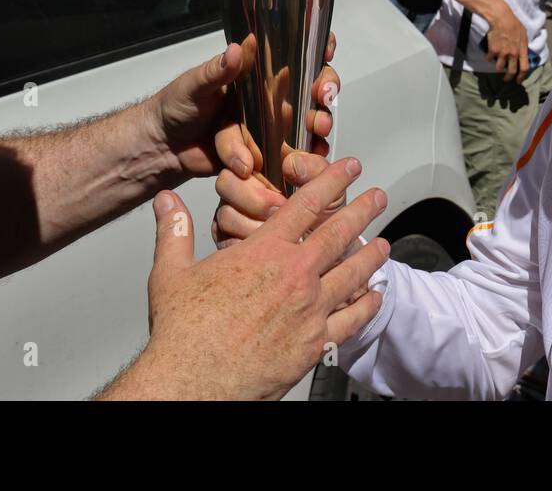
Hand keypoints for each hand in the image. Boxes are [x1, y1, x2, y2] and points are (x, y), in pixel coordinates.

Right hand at [101, 160, 388, 400]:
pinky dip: (368, 305)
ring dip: (371, 256)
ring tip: (385, 244)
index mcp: (264, 252)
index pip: (305, 204)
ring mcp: (309, 309)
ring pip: (353, 274)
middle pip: (339, 233)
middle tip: (378, 197)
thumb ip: (174, 232)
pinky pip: (353, 319)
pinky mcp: (316, 343)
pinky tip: (375, 297)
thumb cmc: (184, 332)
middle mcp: (294, 276)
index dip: (331, 181)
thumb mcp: (172, 272)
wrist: (194, 382)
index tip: (348, 167)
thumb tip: (166, 203)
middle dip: (363, 211)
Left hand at [145, 32, 339, 181]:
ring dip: (318, 122)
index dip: (316, 50)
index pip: (293, 55)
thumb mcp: (194, 84)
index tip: (326, 50)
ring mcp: (271, 125)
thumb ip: (217, 71)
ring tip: (318, 128)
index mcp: (255, 75)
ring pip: (306, 120)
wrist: (163, 149)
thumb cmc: (176, 107)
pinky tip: (315, 154)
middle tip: (324, 95)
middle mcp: (269, 97)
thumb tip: (239, 48)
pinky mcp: (267, 152)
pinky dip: (306, 155)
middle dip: (324, 89)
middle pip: (310, 87)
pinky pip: (292, 152)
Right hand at [485, 7, 529, 82]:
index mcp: (522, 50)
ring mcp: (502, 52)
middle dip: (508, 78)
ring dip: (498, 67)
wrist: (501, 18)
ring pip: (499, 67)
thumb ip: (524, 46)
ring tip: (498, 64)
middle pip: (511, 71)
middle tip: (506, 79)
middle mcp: (512, 53)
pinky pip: (489, 58)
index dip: (522, 76)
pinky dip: (489, 57)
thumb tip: (524, 53)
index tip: (518, 80)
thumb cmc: (514, 24)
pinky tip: (490, 54)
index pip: (524, 68)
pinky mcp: (492, 50)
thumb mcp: (524, 35)